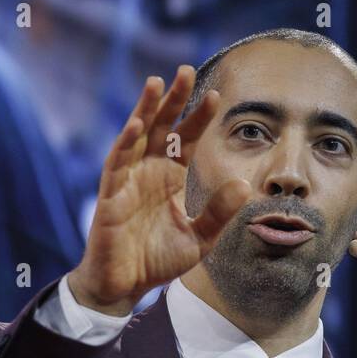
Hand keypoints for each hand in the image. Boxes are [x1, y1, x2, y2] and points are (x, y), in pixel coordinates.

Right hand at [66, 65, 251, 315]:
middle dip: (173, 99)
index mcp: (170, 178)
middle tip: (184, 71)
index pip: (186, 140)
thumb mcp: (199, 238)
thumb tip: (245, 185)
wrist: (126, 286)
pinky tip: (137, 125)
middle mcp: (149, 172)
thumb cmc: (157, 262)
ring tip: (156, 82)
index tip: (217, 96)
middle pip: (162, 127)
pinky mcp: (111, 194)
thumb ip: (219, 213)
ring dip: (145, 110)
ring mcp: (128, 180)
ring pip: (136, 136)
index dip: (199, 118)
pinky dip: (126, 143)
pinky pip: (117, 163)